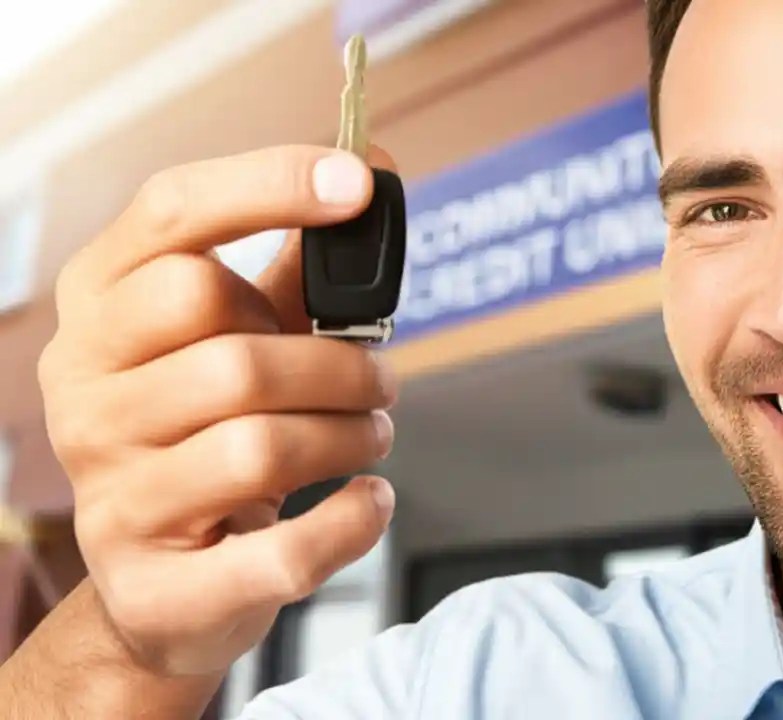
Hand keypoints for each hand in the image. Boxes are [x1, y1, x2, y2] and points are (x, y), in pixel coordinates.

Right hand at [37, 145, 400, 676]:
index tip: (358, 185)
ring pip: (261, 445)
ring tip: (371, 434)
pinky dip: (351, 523)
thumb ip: (294, 265)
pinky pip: (280, 551)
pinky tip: (370, 499)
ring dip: (350, 436)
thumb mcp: (235, 337)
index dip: (269, 185)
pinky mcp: (156, 585)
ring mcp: (110, 492)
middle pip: (233, 346)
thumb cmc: (207, 433)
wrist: (164, 582)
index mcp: (100, 307)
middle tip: (377, 382)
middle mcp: (84, 392)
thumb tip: (366, 166)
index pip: (170, 215)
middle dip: (337, 365)